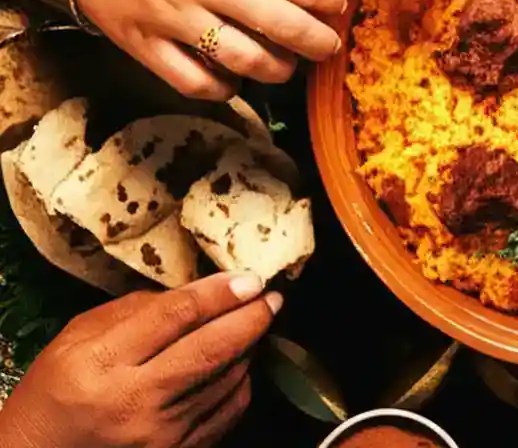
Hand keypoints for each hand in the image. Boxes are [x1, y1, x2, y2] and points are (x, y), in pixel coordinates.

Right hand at [0, 273, 281, 447]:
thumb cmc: (56, 393)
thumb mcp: (77, 339)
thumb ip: (135, 309)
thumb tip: (198, 291)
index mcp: (102, 362)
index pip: (177, 316)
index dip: (220, 292)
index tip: (250, 278)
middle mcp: (134, 400)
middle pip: (213, 348)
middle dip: (251, 317)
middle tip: (270, 297)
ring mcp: (161, 433)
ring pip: (228, 379)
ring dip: (249, 348)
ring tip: (250, 327)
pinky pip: (228, 411)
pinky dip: (240, 383)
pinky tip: (237, 365)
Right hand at [76, 0, 344, 100]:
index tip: (337, 6)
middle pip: (279, 23)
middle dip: (316, 41)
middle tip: (329, 46)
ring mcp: (173, 18)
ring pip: (244, 60)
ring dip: (278, 69)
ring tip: (287, 65)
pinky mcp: (145, 46)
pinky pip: (196, 83)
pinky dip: (225, 89)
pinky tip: (235, 80)